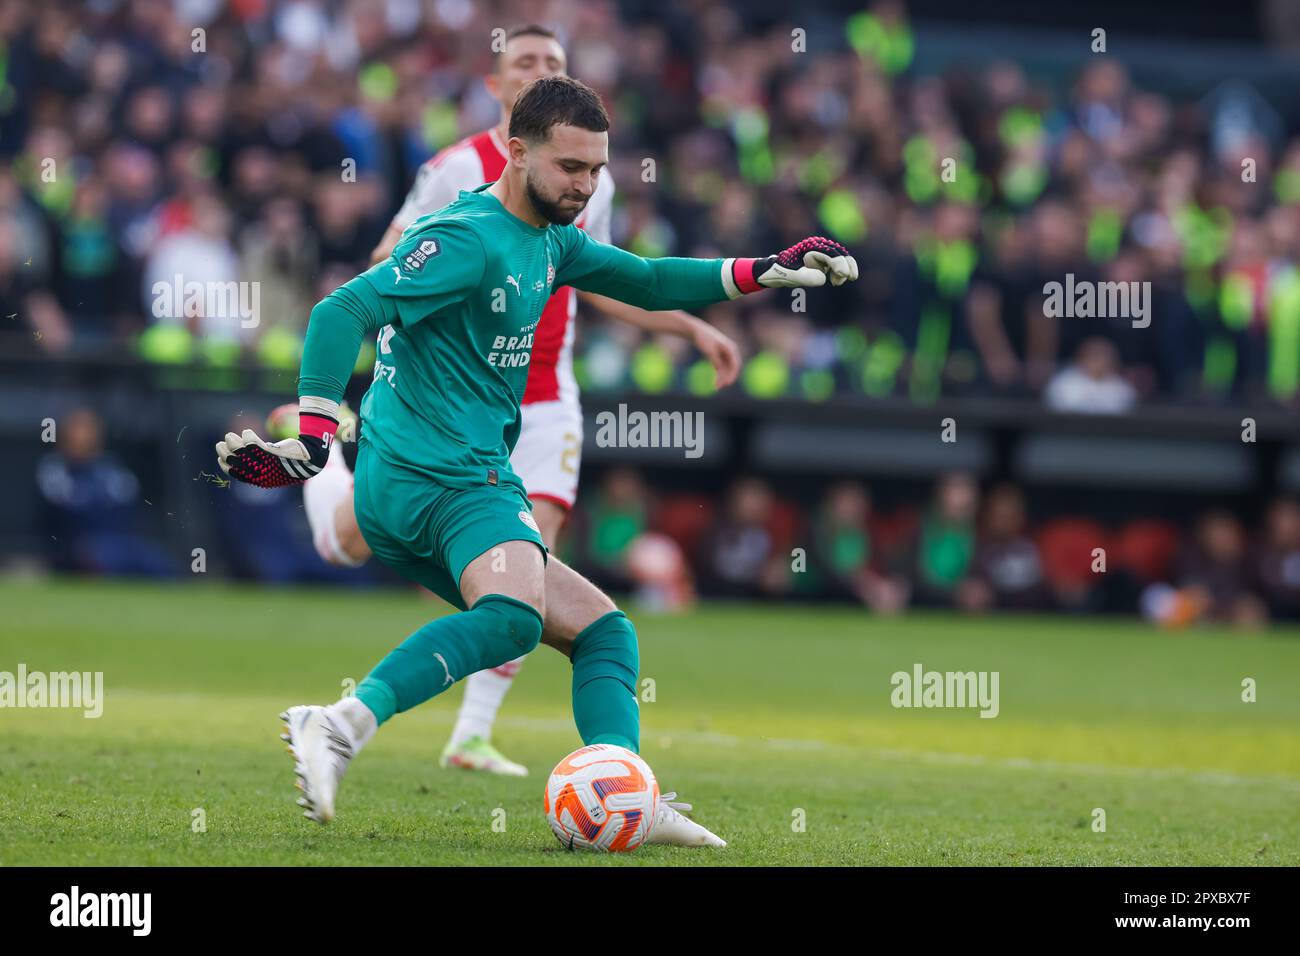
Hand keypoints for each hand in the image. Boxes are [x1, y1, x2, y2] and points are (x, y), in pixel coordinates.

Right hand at [216, 409, 337, 487]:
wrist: (309, 460)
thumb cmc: (290, 463)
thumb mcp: (271, 467)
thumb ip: (256, 464)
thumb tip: (239, 456)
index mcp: (259, 480)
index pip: (235, 474)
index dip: (225, 464)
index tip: (221, 456)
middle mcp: (261, 473)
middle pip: (234, 461)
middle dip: (224, 451)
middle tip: (223, 442)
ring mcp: (266, 463)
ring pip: (241, 451)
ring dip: (233, 441)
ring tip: (232, 436)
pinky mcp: (272, 453)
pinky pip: (253, 443)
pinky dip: (247, 436)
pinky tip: (247, 433)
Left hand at [689, 319, 741, 387]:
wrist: (697, 331)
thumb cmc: (704, 339)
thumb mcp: (709, 350)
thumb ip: (715, 360)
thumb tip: (719, 370)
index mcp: (731, 348)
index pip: (735, 364)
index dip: (732, 375)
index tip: (727, 384)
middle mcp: (730, 352)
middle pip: (732, 368)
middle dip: (727, 378)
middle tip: (720, 387)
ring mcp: (725, 355)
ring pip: (727, 370)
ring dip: (722, 379)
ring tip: (716, 387)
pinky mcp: (719, 357)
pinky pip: (722, 369)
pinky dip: (719, 375)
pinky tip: (715, 382)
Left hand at [730, 236, 858, 293]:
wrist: (775, 272)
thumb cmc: (782, 272)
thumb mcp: (792, 277)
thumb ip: (806, 277)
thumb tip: (823, 278)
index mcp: (811, 247)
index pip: (830, 253)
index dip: (839, 263)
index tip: (844, 275)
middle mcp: (818, 247)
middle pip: (839, 254)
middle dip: (846, 265)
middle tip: (850, 278)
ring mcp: (822, 254)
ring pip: (841, 259)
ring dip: (844, 270)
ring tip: (836, 283)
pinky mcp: (823, 262)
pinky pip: (838, 265)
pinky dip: (840, 273)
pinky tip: (836, 282)